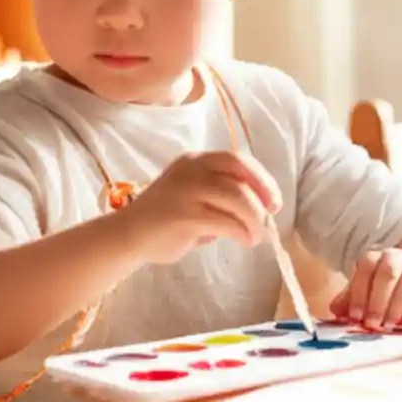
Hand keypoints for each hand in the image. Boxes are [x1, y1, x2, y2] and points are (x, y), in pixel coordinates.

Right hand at [123, 151, 281, 264]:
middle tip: (270, 218)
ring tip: (256, 237)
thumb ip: (222, 195)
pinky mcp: (184, 215)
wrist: (128, 236)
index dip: (261, 179)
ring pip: (237, 198)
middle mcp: (191, 169)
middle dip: (263, 197)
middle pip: (240, 176)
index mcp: (195, 160)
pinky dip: (242, 232)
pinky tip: (244, 241)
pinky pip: (226, 221)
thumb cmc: (166, 220)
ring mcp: (187, 190)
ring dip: (255, 220)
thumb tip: (262, 209)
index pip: (236, 160)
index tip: (274, 200)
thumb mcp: (195, 196)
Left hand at [329, 248, 401, 330]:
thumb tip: (336, 311)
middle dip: (378, 301)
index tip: (354, 316)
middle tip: (371, 324)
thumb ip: (350, 299)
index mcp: (375, 258)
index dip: (359, 292)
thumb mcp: (365, 289)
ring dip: (397, 305)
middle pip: (387, 273)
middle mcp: (396, 258)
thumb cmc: (385, 288)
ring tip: (389, 326)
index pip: (366, 267)